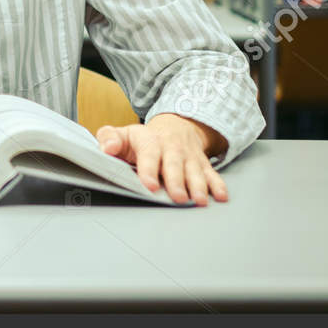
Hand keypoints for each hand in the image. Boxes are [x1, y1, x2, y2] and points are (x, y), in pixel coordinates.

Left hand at [94, 114, 229, 204]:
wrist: (174, 127)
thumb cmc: (143, 139)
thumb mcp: (123, 134)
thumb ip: (109, 138)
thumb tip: (106, 148)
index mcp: (149, 140)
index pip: (149, 153)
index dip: (149, 169)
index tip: (148, 185)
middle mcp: (171, 148)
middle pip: (175, 164)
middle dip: (177, 181)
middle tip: (178, 198)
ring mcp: (189, 156)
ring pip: (195, 170)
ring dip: (199, 185)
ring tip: (199, 201)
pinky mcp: (202, 164)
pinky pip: (212, 173)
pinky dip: (218, 185)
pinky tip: (221, 196)